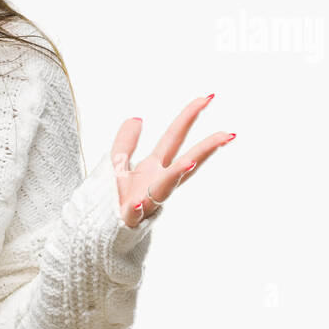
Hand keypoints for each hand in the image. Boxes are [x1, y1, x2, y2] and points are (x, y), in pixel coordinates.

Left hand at [111, 93, 234, 226]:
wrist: (101, 231)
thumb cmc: (113, 200)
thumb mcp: (115, 164)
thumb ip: (125, 142)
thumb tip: (137, 118)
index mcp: (154, 167)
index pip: (175, 137)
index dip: (189, 117)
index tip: (208, 98)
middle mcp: (156, 183)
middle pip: (184, 162)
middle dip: (204, 149)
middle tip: (227, 135)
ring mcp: (146, 201)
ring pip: (165, 188)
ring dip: (176, 175)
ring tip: (188, 163)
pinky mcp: (128, 219)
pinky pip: (132, 215)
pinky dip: (135, 210)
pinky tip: (134, 204)